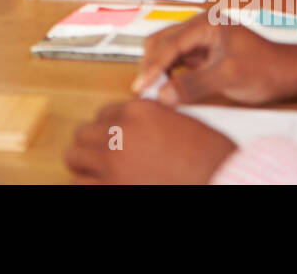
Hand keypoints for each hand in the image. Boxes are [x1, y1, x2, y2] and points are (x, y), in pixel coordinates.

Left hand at [65, 99, 236, 183]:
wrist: (222, 181)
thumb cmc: (212, 159)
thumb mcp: (182, 125)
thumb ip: (152, 121)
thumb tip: (134, 130)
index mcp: (139, 110)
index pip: (104, 113)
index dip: (108, 128)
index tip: (112, 139)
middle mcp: (120, 131)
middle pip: (84, 132)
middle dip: (92, 145)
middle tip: (101, 157)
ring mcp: (112, 161)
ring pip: (74, 157)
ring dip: (84, 165)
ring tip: (95, 174)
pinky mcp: (110, 187)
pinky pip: (78, 184)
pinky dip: (86, 184)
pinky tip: (99, 185)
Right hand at [131, 13, 296, 106]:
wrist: (291, 73)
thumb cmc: (266, 70)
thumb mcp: (229, 78)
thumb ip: (194, 85)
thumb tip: (162, 96)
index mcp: (205, 24)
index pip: (169, 44)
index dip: (152, 67)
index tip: (140, 88)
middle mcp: (199, 26)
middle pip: (161, 42)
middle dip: (150, 66)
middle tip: (143, 92)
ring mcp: (201, 38)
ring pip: (166, 50)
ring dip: (157, 69)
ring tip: (151, 91)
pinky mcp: (203, 52)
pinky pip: (177, 60)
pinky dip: (168, 73)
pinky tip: (166, 88)